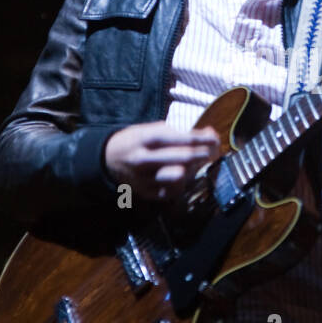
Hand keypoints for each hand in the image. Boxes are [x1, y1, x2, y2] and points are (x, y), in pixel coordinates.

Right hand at [103, 122, 221, 201]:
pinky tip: (183, 175)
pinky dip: (181, 183)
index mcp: (143, 139)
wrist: (107, 159)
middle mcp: (142, 159)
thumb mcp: (150, 129)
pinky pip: (172, 190)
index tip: (214, 137)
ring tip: (196, 163)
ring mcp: (143, 178)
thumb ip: (178, 132)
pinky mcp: (145, 192)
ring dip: (193, 169)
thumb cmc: (135, 141)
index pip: (177, 138)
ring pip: (179, 176)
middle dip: (202, 153)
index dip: (199, 138)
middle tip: (213, 150)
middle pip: (181, 158)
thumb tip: (208, 133)